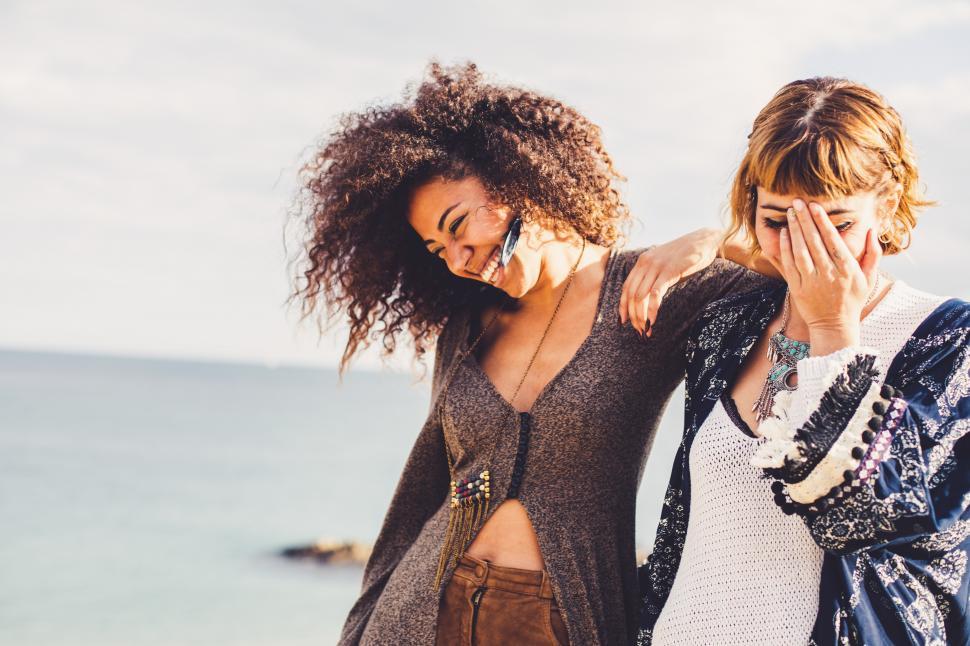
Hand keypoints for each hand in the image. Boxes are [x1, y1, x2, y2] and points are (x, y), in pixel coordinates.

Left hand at [619, 227, 721, 335]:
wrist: (706, 241)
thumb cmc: (687, 257)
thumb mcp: (664, 264)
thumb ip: (654, 277)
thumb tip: (648, 299)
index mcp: (642, 262)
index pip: (626, 287)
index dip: (623, 306)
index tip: (623, 322)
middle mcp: (645, 263)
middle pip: (632, 294)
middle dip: (633, 316)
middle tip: (639, 331)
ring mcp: (656, 266)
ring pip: (640, 296)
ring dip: (641, 316)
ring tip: (646, 330)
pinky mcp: (669, 271)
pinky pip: (655, 294)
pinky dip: (651, 310)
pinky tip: (653, 321)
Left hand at [779, 199, 880, 354]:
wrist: (834, 326)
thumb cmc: (852, 298)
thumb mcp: (868, 277)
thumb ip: (873, 253)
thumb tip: (871, 230)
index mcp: (847, 269)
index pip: (833, 241)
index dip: (823, 223)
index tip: (815, 206)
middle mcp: (829, 274)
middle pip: (814, 242)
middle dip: (805, 220)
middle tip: (798, 202)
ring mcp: (812, 282)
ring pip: (800, 252)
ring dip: (795, 231)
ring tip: (791, 213)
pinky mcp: (797, 289)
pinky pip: (789, 265)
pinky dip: (786, 248)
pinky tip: (785, 233)